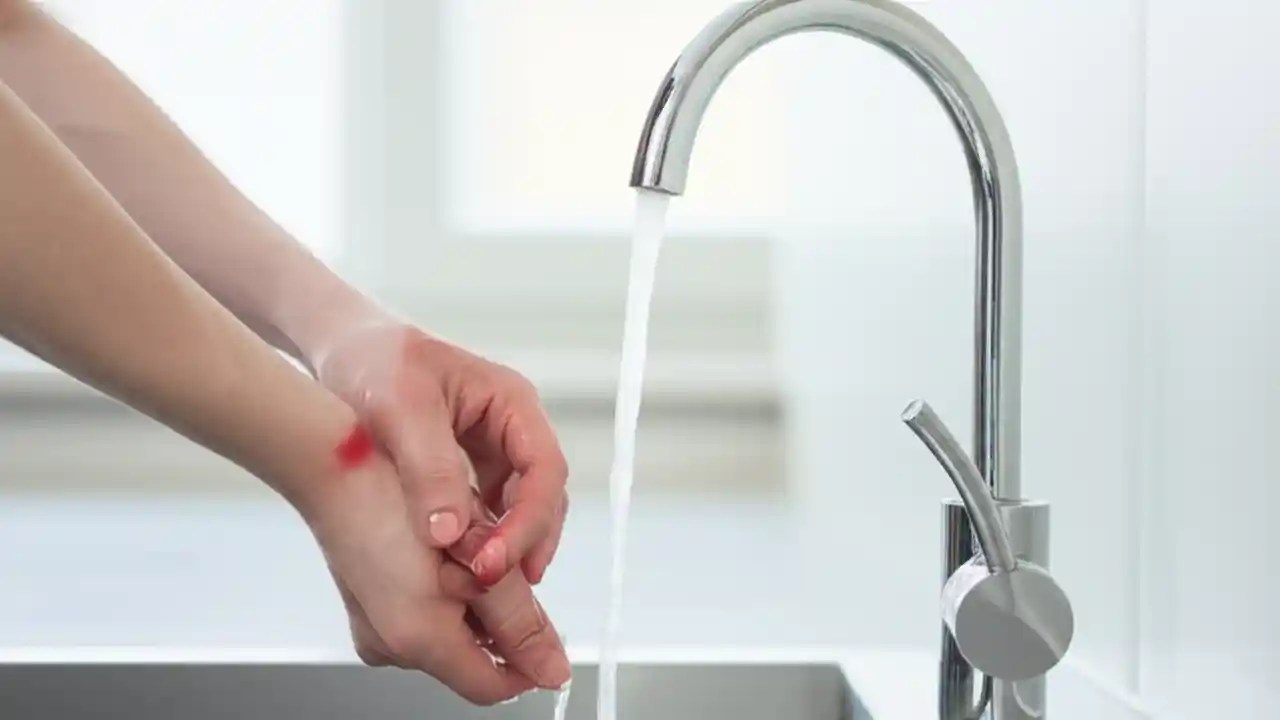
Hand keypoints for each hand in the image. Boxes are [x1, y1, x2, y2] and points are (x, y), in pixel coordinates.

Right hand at [305, 453, 571, 703]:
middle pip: (475, 655)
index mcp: (418, 640)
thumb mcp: (477, 559)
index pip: (493, 687)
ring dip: (477, 595)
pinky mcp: (372, 603)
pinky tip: (447, 548)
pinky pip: (427, 607)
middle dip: (501, 614)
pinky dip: (450, 585)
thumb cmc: (391, 493)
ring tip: (467, 545)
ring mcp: (377, 624)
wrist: (332, 461)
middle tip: (500, 562)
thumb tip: (550, 668)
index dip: (530, 663)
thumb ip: (520, 618)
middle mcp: (392, 644)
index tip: (551, 638)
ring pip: (454, 627)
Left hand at [313, 320, 568, 584]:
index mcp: (511, 402)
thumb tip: (448, 535)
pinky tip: (460, 567)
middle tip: (486, 583)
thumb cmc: (374, 360)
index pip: (544, 469)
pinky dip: (479, 540)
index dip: (528, 521)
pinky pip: (487, 512)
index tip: (491, 561)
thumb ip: (429, 469)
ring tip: (479, 586)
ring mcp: (493, 450)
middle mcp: (512, 428)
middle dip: (523, 542)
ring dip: (506, 547)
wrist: (344, 347)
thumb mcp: (400, 409)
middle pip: (542, 495)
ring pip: (519, 508)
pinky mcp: (468, 470)